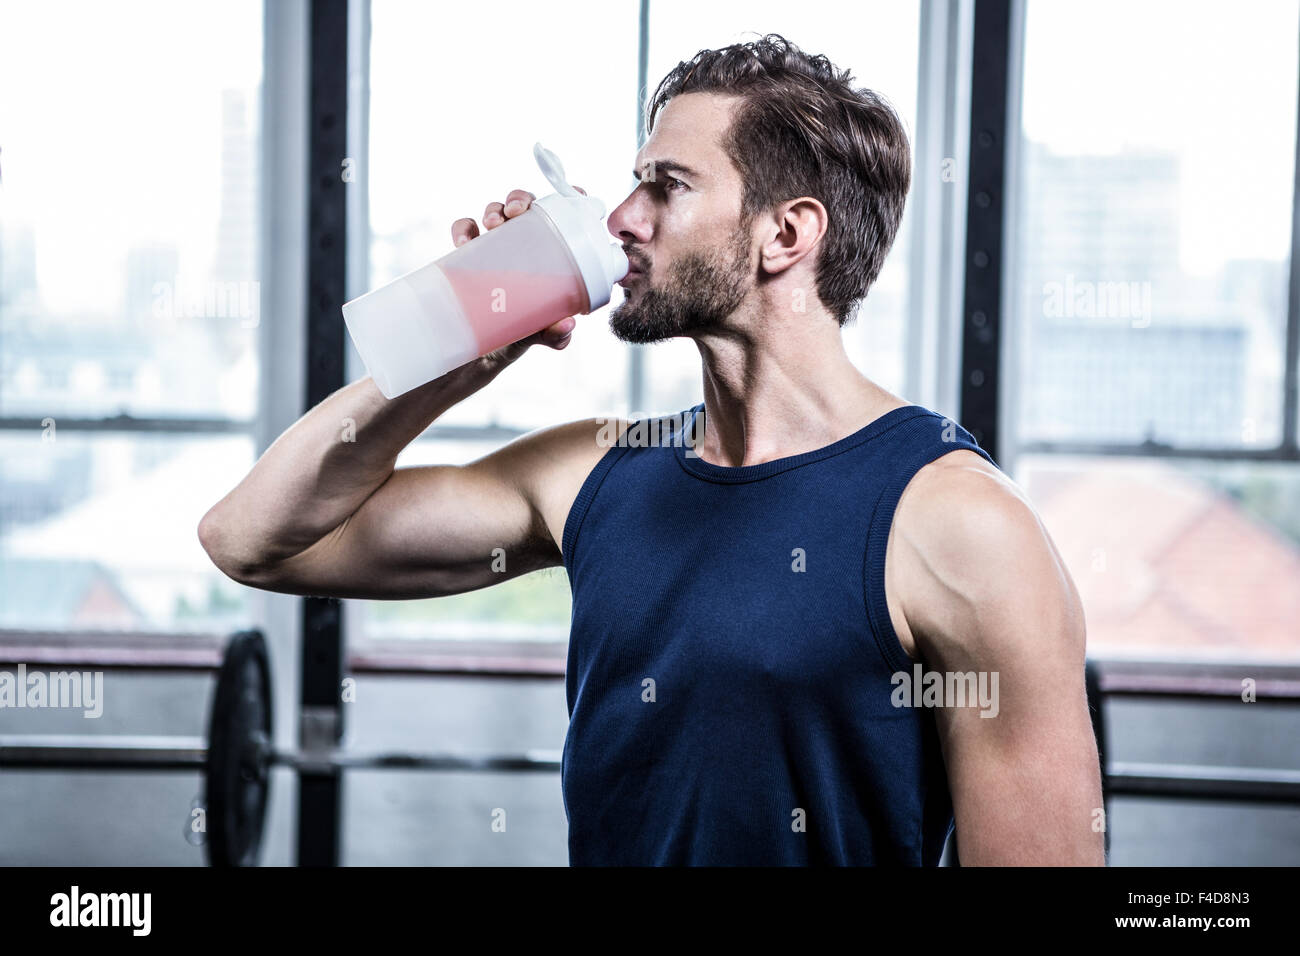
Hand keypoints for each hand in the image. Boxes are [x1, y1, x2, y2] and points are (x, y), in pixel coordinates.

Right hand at [450, 186, 587, 370]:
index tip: (574, 195)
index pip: (568, 217)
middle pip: (528, 206)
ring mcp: (498, 248)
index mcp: (553, 256)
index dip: (573, 198)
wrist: (482, 354)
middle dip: (521, 198)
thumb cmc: (520, 336)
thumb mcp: (540, 334)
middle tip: (516, 212)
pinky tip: (464, 241)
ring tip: (493, 224)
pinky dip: (464, 228)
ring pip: (497, 212)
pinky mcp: (471, 255)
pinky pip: (466, 230)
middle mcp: (526, 246)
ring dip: (495, 209)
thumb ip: (553, 334)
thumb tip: (566, 326)